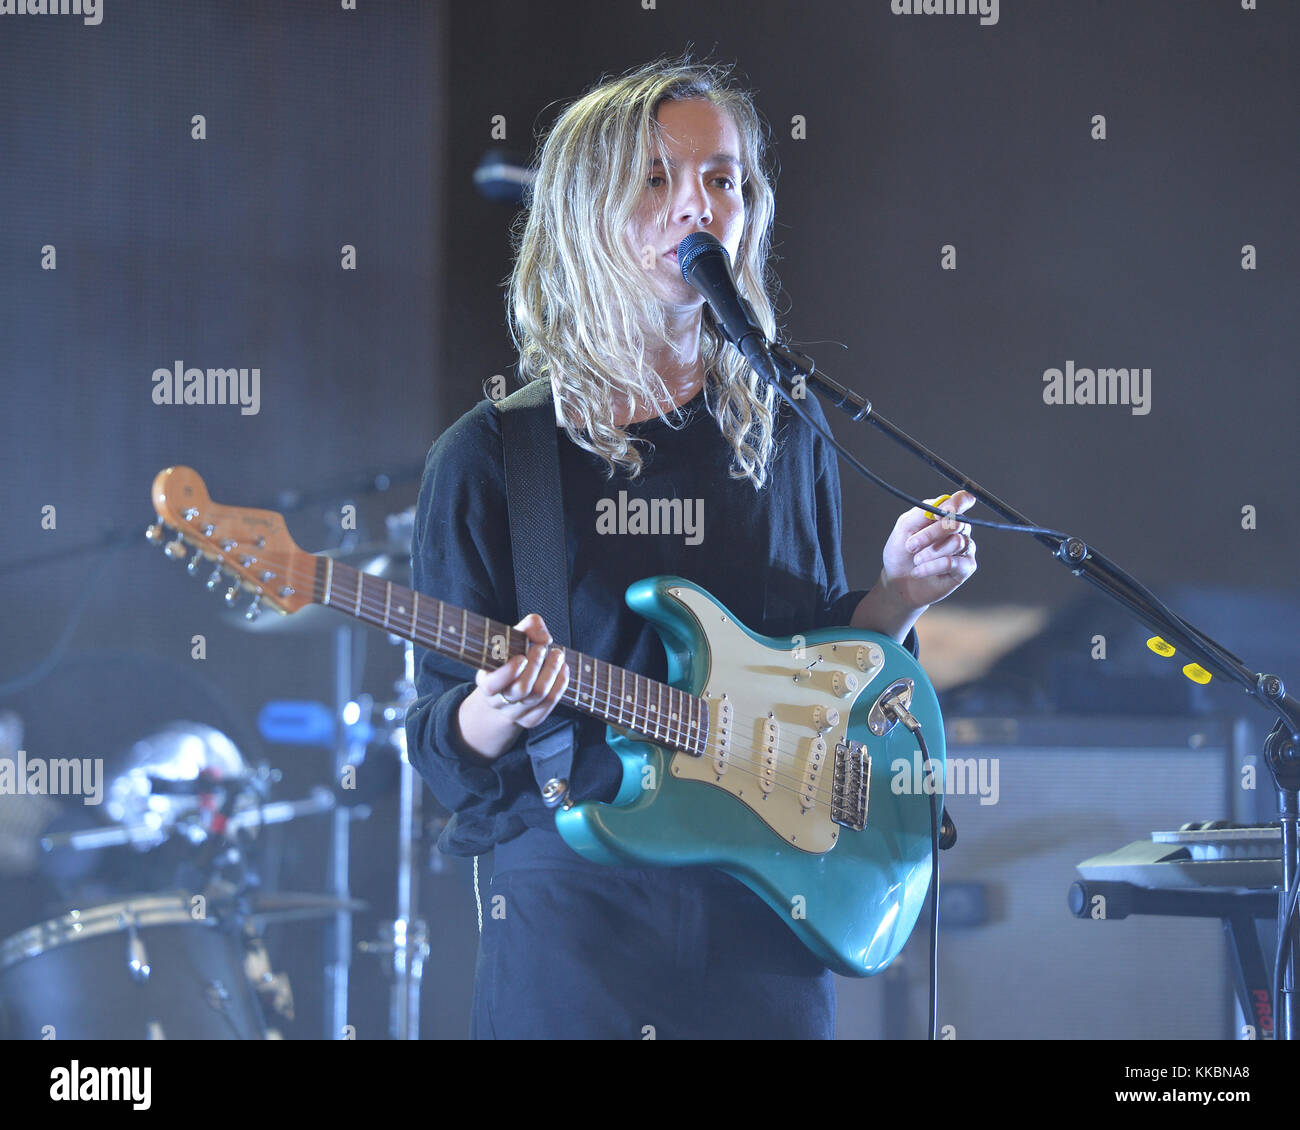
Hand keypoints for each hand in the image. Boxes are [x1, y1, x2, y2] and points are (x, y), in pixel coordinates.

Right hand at [472, 613, 569, 729]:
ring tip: (557, 655)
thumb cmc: (509, 657)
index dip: (509, 672)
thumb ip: (528, 627)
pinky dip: (560, 685)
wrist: (505, 688)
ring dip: (552, 672)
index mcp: (486, 681)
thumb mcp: (512, 638)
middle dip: (536, 666)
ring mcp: (515, 713)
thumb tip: (545, 638)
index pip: (492, 685)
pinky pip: (549, 705)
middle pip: (521, 689)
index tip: (522, 657)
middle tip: (543, 648)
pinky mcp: (530, 719)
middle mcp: (498, 701)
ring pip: (538, 696)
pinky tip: (563, 670)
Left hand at [879, 490, 977, 611]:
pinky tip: (919, 571)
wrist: (897, 581)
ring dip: (929, 553)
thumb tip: (943, 504)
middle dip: (930, 534)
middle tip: (911, 545)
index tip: (942, 513)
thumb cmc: (901, 552)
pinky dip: (931, 567)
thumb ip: (922, 512)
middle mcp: (959, 529)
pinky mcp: (966, 567)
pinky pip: (952, 562)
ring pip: (955, 542)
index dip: (958, 503)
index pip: (962, 500)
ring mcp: (965, 547)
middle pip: (957, 522)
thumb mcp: (904, 527)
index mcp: (945, 514)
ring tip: (916, 560)